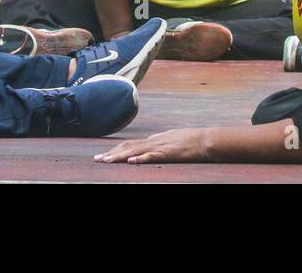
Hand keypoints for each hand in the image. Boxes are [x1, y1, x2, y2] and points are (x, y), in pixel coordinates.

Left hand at [95, 127, 211, 163]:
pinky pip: (152, 156)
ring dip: (119, 156)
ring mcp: (160, 146)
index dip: (115, 149)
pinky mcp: (168, 153)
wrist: (204, 140)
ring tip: (106, 161)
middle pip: (128, 146)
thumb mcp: (170, 140)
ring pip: (135, 151)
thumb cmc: (190, 141)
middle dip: (111, 153)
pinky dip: (141, 158)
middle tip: (96, 160)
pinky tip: (130, 162)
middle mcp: (153, 141)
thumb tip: (147, 145)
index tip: (103, 155)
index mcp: (153, 139)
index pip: (130, 144)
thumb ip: (158, 142)